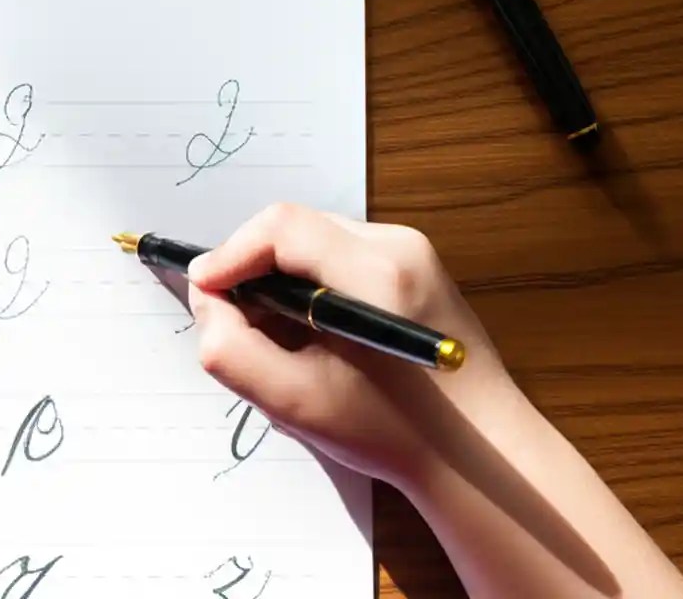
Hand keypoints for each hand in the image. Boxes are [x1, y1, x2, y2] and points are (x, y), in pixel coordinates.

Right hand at [187, 203, 522, 488]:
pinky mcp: (414, 269)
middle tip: (239, 330)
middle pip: (294, 232)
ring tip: (281, 347)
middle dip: (252, 275)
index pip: (281, 227)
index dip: (230, 254)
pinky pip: (337, 261)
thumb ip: (231, 349)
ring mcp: (411, 255)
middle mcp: (399, 246)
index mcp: (376, 272)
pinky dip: (309, 293)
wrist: (479, 455)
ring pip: (312, 246)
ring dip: (280, 287)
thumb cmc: (393, 431)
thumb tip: (207, 300)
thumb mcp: (294, 401)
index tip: (204, 292)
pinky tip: (315, 343)